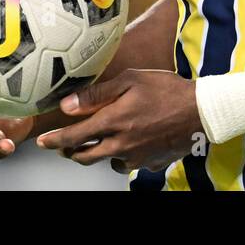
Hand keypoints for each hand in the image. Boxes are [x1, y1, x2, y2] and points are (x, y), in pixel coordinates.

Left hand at [34, 68, 201, 173]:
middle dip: (70, 151)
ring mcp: (136, 157)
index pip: (75, 137)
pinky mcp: (150, 163)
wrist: (201, 111)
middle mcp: (121, 144)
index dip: (55, 140)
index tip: (43, 142)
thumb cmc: (166, 89)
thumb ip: (97, 94)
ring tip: (97, 140)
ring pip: (106, 161)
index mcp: (114, 122)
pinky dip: (122, 155)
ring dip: (97, 153)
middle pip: (85, 156)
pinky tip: (128, 142)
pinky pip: (128, 163)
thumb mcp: (130, 81)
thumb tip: (68, 105)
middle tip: (63, 144)